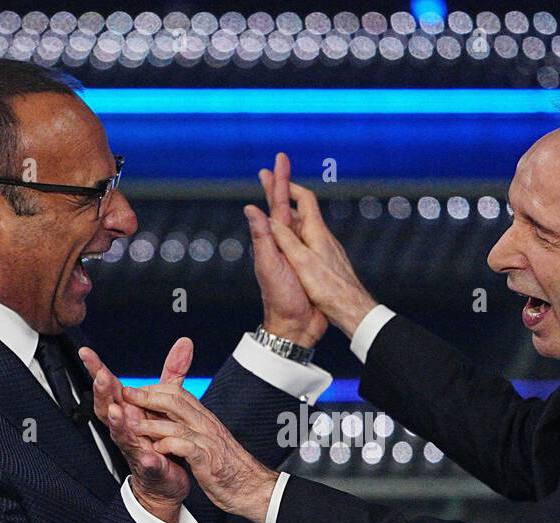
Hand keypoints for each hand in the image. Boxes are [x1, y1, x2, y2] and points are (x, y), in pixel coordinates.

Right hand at [78, 339, 192, 522]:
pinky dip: (146, 459)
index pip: (111, 387)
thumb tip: (184, 344)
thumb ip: (172, 373)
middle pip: (108, 407)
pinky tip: (147, 455)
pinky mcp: (149, 466)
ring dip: (118, 423)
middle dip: (103, 392)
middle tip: (102, 378)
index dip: (97, 370)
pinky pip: (146, 462)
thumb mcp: (167, 400)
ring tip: (116, 411)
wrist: (166, 477)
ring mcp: (135, 448)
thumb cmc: (161, 438)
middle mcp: (127, 428)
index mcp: (129, 410)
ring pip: (121, 434)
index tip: (87, 353)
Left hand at [120, 384, 277, 522]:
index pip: (178, 394)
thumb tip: (174, 420)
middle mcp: (206, 426)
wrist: (253, 488)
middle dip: (147, 396)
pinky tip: (157, 448)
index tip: (135, 391)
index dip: (154, 389)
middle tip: (126, 394)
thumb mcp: (210, 442)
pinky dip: (169, 445)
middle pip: (175, 401)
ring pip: (177, 423)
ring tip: (132, 424)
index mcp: (205, 420)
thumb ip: (193, 428)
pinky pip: (186, 447)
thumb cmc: (230, 469)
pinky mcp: (209, 461)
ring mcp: (208, 442)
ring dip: (151, 422)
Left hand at [247, 153, 326, 347]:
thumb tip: (251, 209)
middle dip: (283, 182)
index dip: (277, 182)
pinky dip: (307, 223)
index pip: (275, 204)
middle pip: (284, 205)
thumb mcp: (269, 266)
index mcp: (274, 240)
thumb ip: (263, 238)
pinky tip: (307, 220)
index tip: (276, 161)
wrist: (295, 326)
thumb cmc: (281, 299)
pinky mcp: (307, 263)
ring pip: (296, 219)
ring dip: (294, 199)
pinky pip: (308, 237)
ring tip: (291, 182)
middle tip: (282, 159)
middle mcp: (283, 242)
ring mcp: (295, 252)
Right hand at [265, 179, 378, 337]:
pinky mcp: (327, 263)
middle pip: (302, 210)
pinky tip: (290, 244)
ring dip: (289, 216)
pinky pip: (308, 242)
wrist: (351, 309)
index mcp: (317, 232)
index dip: (290, 185)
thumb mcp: (302, 262)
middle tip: (271, 180)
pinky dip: (295, 235)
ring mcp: (326, 249)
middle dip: (285, 196)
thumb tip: (269, 217)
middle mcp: (323, 237)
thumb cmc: (329, 288)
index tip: (276, 175)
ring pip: (304, 227)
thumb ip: (286, 239)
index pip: (305, 199)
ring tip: (274, 211)